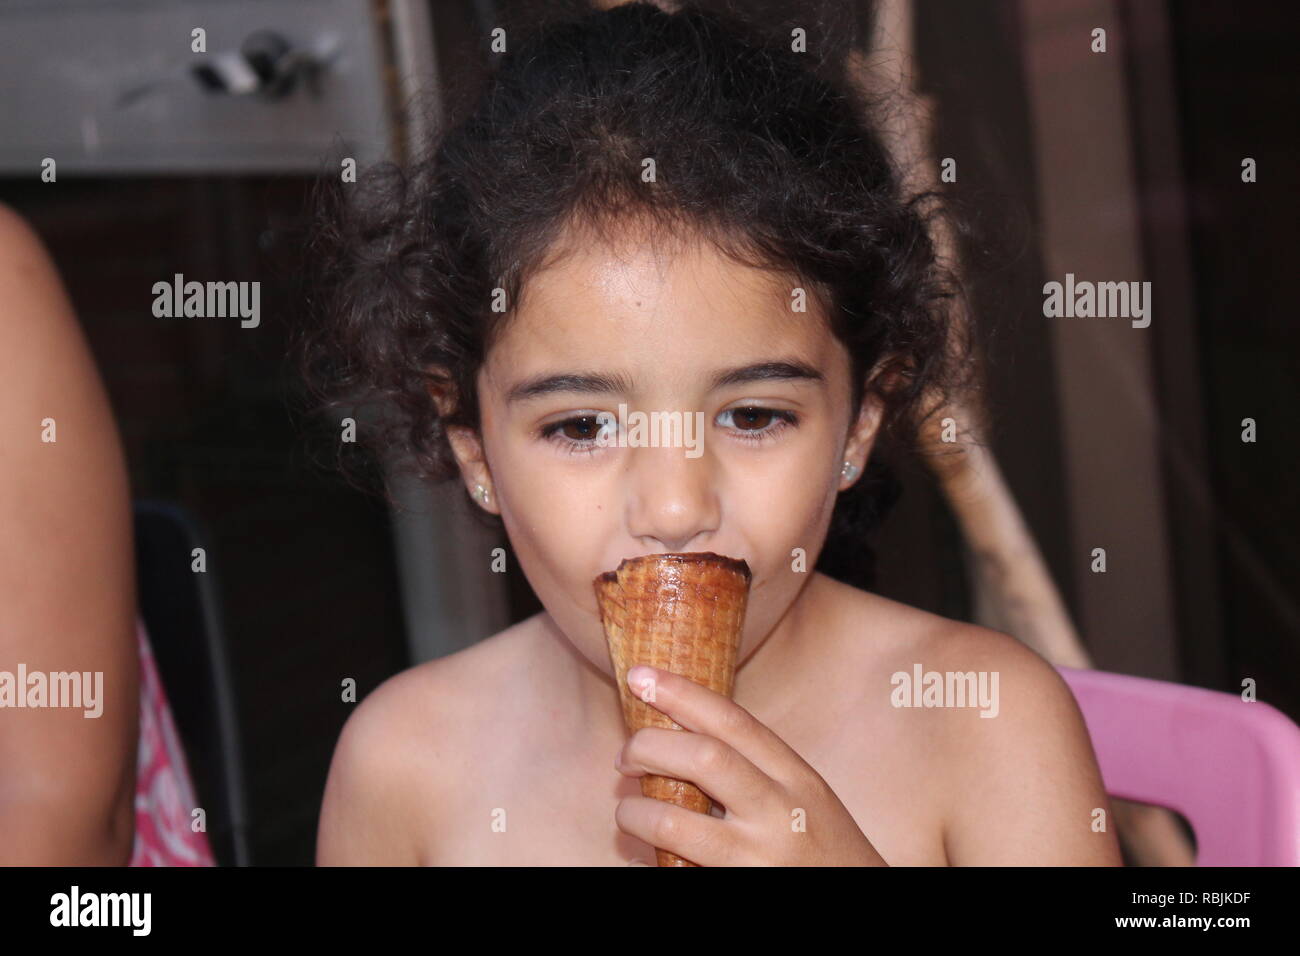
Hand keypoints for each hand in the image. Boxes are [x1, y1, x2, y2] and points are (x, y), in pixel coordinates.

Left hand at [613, 666, 888, 865]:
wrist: (862, 903)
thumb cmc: (823, 849)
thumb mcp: (803, 797)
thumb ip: (756, 768)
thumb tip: (680, 733)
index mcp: (797, 777)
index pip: (732, 721)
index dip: (680, 692)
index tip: (640, 675)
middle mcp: (780, 813)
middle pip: (703, 757)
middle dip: (649, 746)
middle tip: (626, 756)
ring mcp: (757, 859)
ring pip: (674, 822)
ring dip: (636, 812)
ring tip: (629, 813)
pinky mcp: (737, 888)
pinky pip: (678, 869)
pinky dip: (653, 858)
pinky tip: (649, 855)